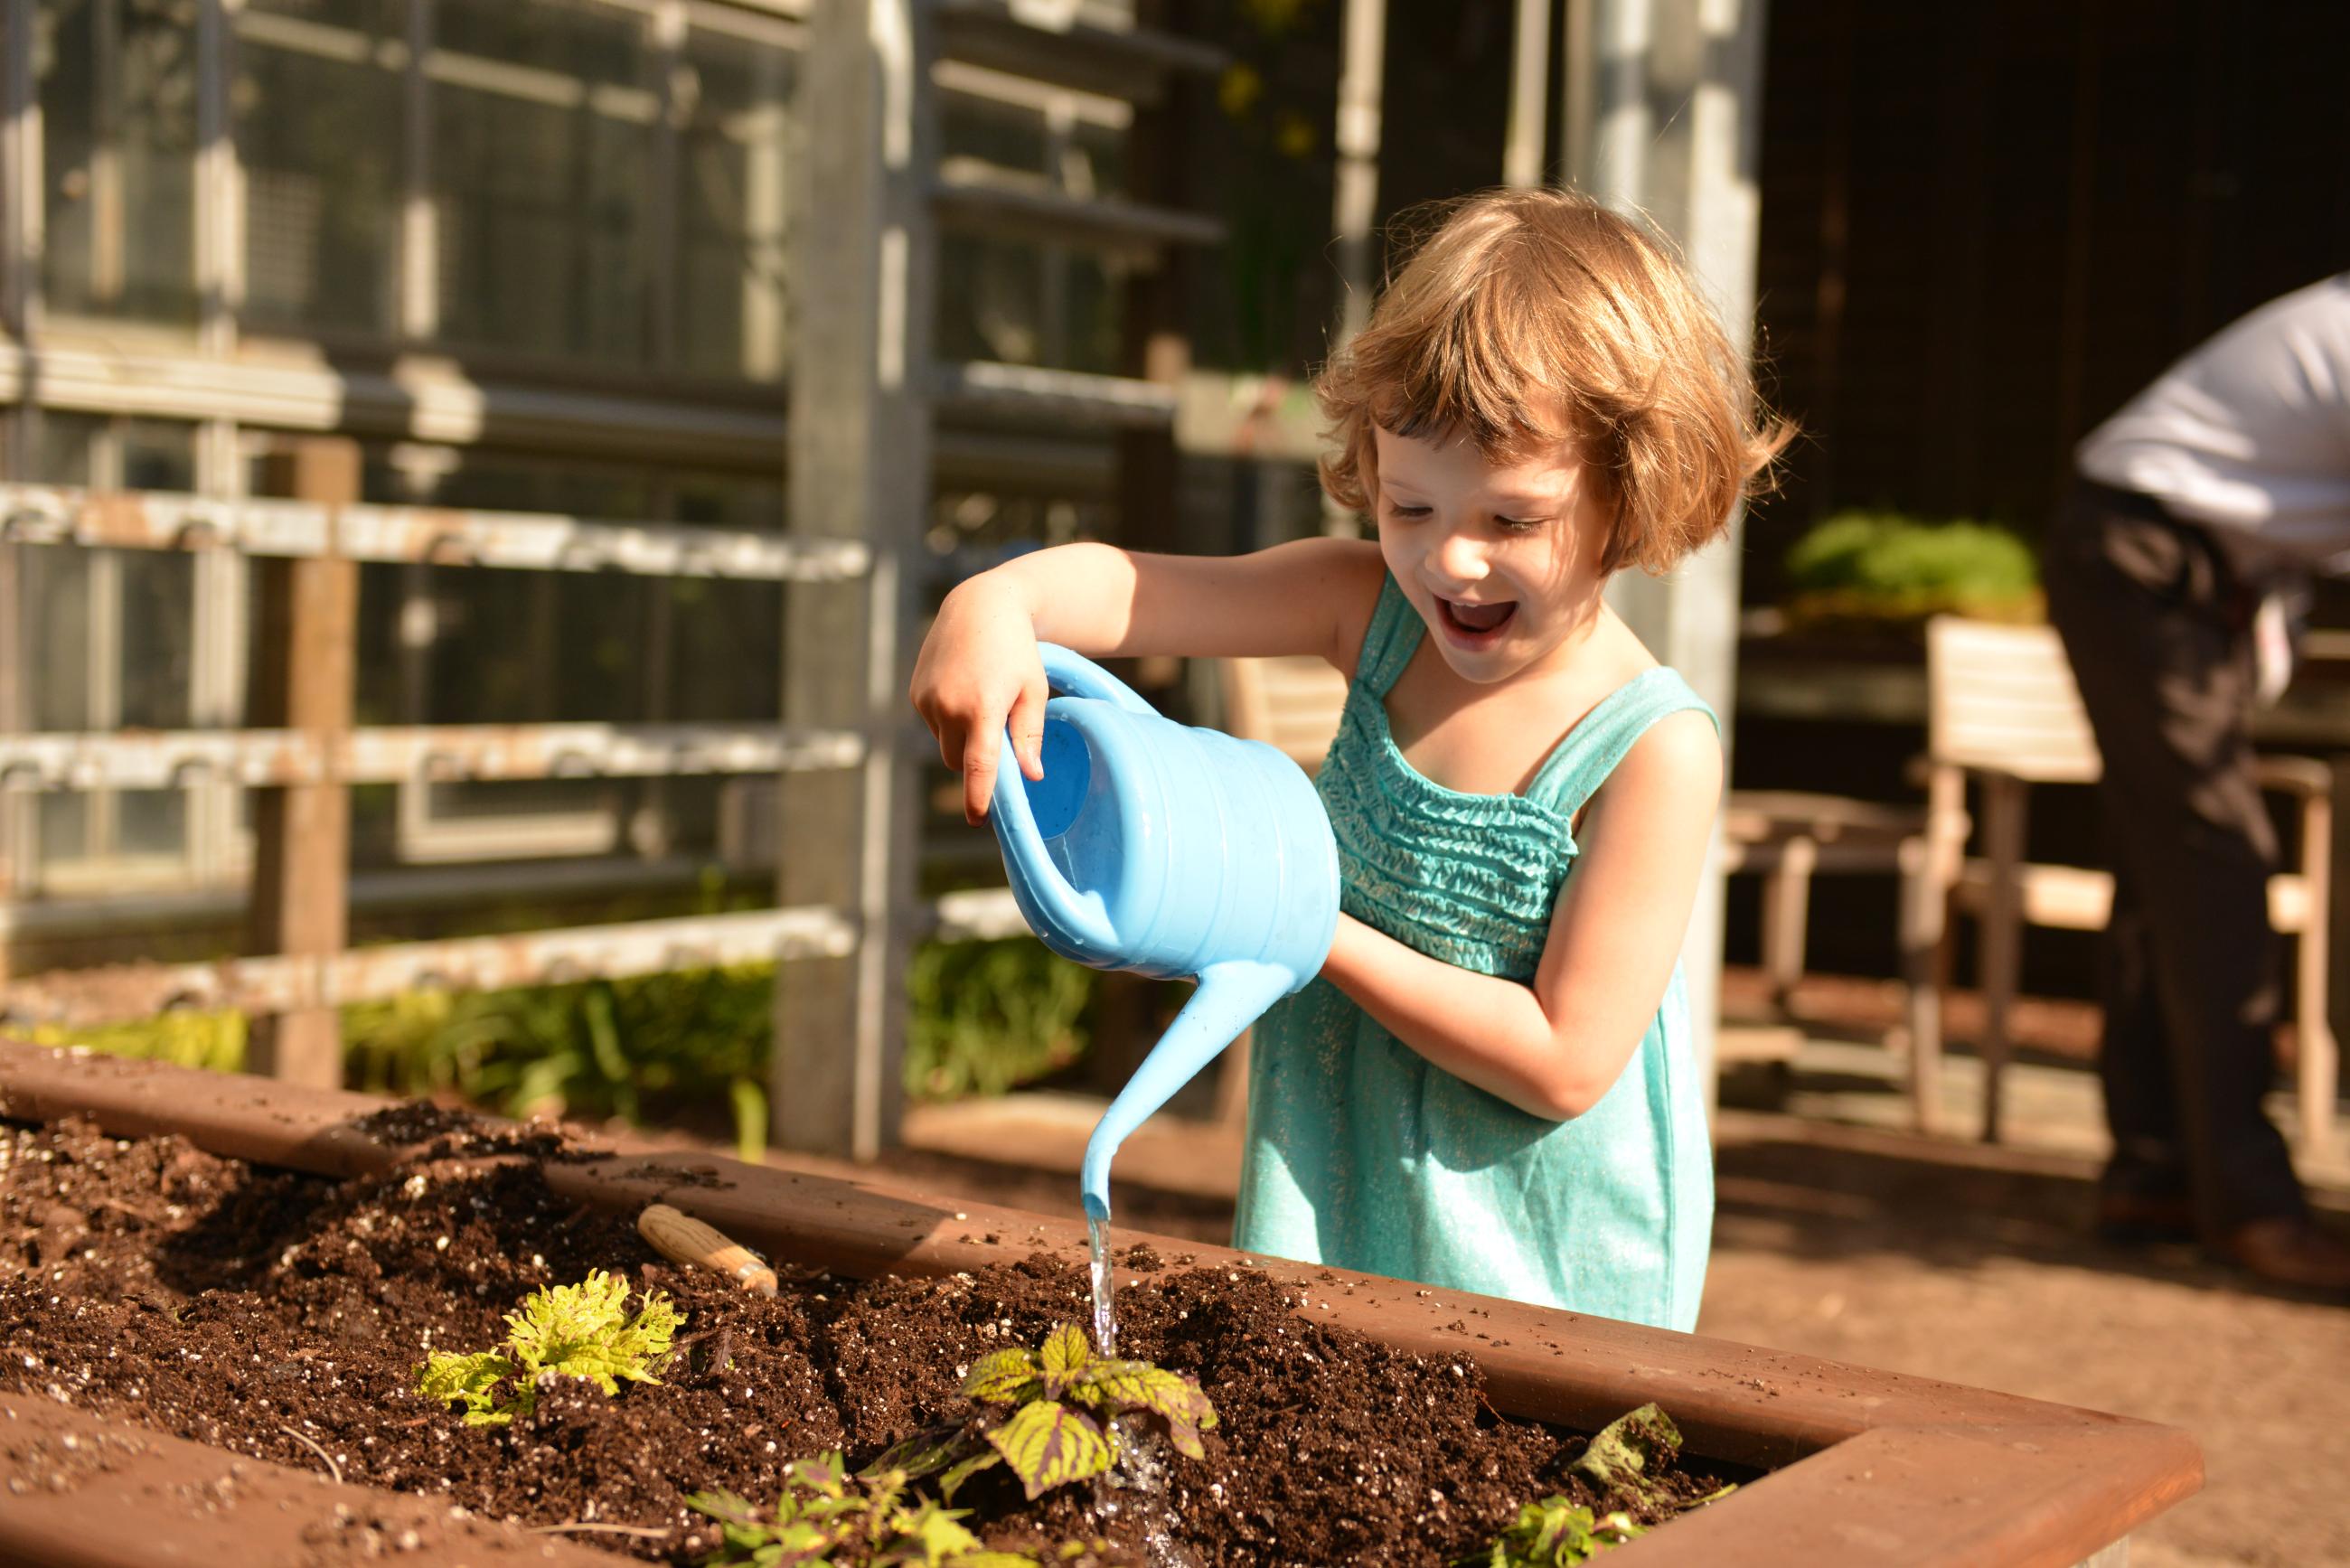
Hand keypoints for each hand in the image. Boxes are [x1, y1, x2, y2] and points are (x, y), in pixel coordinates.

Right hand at [909, 577, 1050, 823]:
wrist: (979, 607)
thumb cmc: (1017, 650)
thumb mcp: (1034, 690)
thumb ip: (1030, 736)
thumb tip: (1030, 776)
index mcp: (982, 707)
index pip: (977, 766)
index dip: (978, 798)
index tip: (979, 820)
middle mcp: (948, 706)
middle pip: (958, 761)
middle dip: (975, 762)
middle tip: (998, 739)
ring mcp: (927, 700)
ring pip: (944, 744)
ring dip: (962, 739)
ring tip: (983, 701)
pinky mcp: (916, 694)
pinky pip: (934, 724)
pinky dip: (949, 721)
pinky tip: (965, 690)